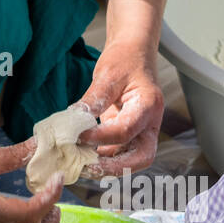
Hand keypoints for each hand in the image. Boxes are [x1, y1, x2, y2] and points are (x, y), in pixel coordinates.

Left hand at [77, 40, 163, 176]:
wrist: (132, 55)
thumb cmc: (123, 61)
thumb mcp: (107, 76)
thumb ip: (93, 101)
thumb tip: (73, 124)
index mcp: (149, 104)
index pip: (125, 130)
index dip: (100, 137)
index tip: (77, 136)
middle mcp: (150, 122)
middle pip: (141, 157)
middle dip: (114, 167)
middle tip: (86, 167)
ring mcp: (142, 131)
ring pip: (131, 161)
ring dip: (106, 167)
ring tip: (79, 163)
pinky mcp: (130, 136)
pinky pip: (120, 154)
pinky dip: (103, 160)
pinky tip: (82, 156)